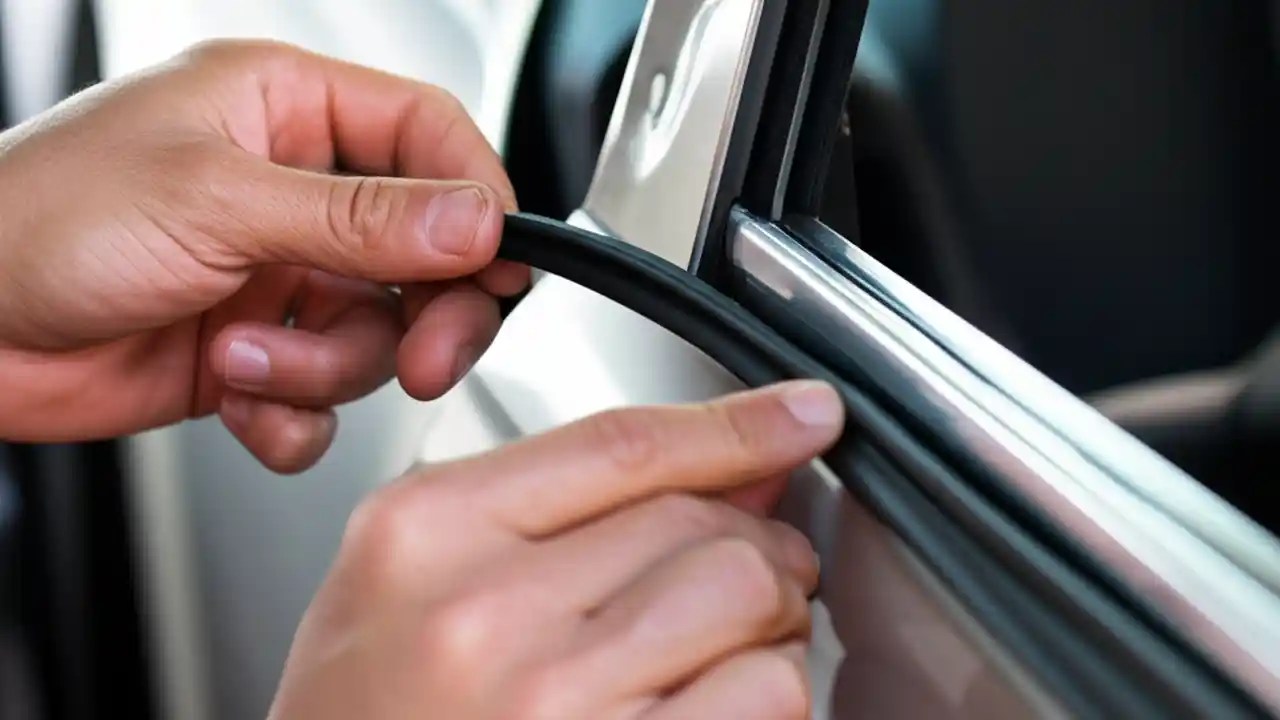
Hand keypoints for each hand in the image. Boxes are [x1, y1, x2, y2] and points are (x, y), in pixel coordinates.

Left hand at [0, 40, 528, 470]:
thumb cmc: (35, 222)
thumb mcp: (215, 201)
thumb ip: (361, 217)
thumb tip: (474, 220)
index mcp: (285, 112)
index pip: (430, 138)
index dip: (478, 200)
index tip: (500, 264)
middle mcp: (292, 192)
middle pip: (427, 251)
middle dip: (427, 313)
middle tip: (424, 356)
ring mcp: (278, 276)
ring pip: (376, 335)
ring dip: (320, 367)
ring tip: (247, 359)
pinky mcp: (258, 352)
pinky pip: (325, 398)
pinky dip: (291, 415)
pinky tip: (237, 398)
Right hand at [269, 382, 844, 719]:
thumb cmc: (368, 716)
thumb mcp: (418, 579)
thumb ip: (559, 509)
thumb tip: (736, 470)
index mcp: (425, 534)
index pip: (622, 445)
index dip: (737, 424)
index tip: (803, 415)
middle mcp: (480, 614)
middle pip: (700, 525)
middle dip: (758, 547)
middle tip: (749, 581)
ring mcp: (546, 705)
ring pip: (746, 603)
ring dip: (770, 621)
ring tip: (730, 648)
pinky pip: (759, 697)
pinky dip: (768, 692)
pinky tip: (721, 702)